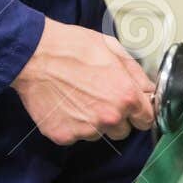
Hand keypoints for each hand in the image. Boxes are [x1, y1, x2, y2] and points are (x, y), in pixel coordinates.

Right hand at [11, 16, 154, 143]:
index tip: (132, 108)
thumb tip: (148, 89)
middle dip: (115, 117)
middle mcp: (108, 117)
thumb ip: (136, 74)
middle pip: (123, 131)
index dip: (139, 112)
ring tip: (77, 97)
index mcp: (126, 96)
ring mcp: (86, 129)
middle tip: (98, 96)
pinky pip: (75, 135)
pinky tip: (63, 104)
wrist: (34, 55)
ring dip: (92, 121)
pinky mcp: (64, 135)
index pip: (146, 120)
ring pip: (98, 134)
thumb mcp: (113, 49)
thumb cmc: (71, 47)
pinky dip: (71, 124)